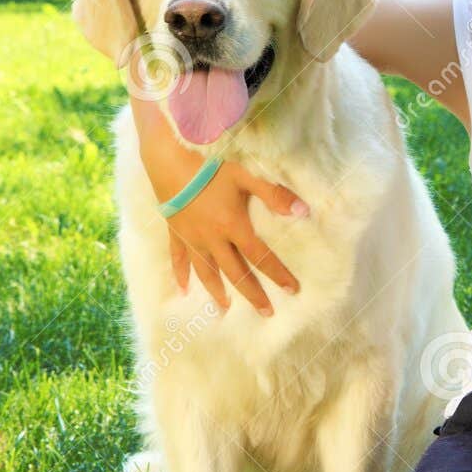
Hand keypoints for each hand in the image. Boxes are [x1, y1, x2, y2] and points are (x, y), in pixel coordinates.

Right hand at [162, 160, 304, 315]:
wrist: (168, 158)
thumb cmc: (210, 165)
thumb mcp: (246, 175)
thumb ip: (274, 194)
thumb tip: (303, 212)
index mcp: (233, 226)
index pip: (260, 256)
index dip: (277, 274)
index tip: (292, 290)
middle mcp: (212, 239)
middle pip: (235, 272)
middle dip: (252, 294)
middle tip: (266, 312)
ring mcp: (192, 238)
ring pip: (206, 271)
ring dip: (217, 291)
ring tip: (225, 308)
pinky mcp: (175, 232)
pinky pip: (178, 258)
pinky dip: (180, 275)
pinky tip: (182, 290)